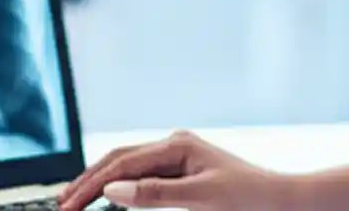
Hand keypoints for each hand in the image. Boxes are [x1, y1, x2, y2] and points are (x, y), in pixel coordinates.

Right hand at [58, 131, 296, 210]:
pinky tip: (109, 198)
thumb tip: (112, 191)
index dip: (90, 187)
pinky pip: (142, 177)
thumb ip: (155, 194)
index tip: (68, 207)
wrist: (286, 203)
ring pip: (128, 168)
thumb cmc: (250, 200)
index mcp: (176, 145)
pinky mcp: (184, 173)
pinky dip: (121, 188)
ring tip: (75, 200)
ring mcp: (179, 158)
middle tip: (62, 205)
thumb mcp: (201, 199)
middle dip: (88, 182)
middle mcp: (174, 145)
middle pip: (118, 161)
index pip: (121, 165)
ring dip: (101, 184)